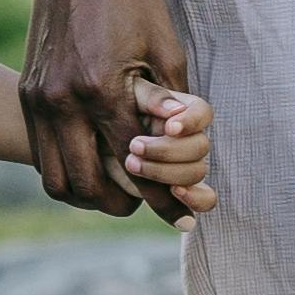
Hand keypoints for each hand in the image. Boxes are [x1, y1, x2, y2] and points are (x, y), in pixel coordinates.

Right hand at [13, 0, 191, 219]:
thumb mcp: (164, 45)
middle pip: (86, 185)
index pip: (135, 163)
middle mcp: (61, 101)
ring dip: (87, 195)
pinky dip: (66, 171)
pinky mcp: (27, 92)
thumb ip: (173, 101)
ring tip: (117, 192)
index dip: (161, 196)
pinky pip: (42, 153)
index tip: (182, 214)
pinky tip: (93, 164)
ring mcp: (37, 99)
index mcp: (100, 88)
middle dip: (120, 205)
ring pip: (55, 179)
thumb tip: (186, 145)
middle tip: (144, 205)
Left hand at [116, 79, 217, 219]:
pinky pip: (204, 199)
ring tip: (131, 164)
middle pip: (200, 146)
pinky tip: (174, 192)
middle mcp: (187, 138)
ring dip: (166, 172)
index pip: (202, 112)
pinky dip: (195, 199)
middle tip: (133, 146)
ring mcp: (185, 165)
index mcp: (180, 111)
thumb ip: (150, 98)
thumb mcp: (125, 95)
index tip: (170, 128)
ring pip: (197, 172)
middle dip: (166, 150)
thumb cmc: (109, 110)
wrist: (90, 142)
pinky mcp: (178, 189)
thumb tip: (174, 110)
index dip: (192, 121)